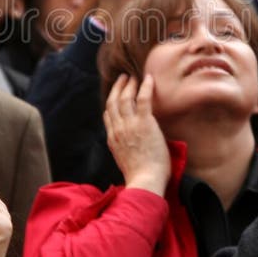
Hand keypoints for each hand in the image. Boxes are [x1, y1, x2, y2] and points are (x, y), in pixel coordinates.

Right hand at [104, 74, 170, 195]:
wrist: (145, 180)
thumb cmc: (140, 176)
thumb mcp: (124, 162)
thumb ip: (123, 149)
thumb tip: (126, 146)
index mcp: (113, 139)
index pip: (108, 116)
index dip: (111, 104)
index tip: (115, 97)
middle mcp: (118, 129)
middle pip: (113, 103)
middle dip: (117, 88)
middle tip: (123, 78)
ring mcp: (130, 125)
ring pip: (125, 98)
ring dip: (129, 84)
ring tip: (133, 76)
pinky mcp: (144, 123)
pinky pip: (143, 99)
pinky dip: (145, 87)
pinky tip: (149, 78)